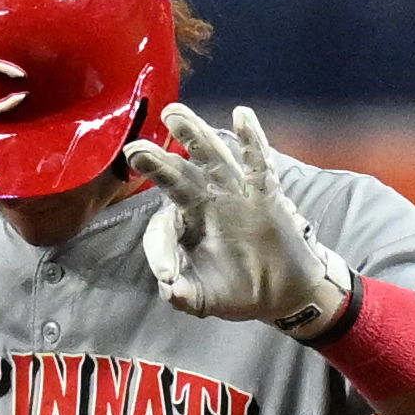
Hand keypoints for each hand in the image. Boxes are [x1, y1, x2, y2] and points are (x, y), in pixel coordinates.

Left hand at [129, 105, 352, 335]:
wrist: (280, 294)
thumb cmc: (236, 291)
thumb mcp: (203, 300)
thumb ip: (182, 295)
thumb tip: (168, 289)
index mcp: (185, 225)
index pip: (162, 223)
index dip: (160, 247)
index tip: (167, 274)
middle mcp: (206, 202)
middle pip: (178, 175)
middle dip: (157, 162)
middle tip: (135, 151)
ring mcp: (234, 193)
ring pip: (211, 157)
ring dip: (194, 135)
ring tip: (173, 114)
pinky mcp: (265, 193)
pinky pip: (258, 163)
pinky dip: (252, 140)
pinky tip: (241, 116)